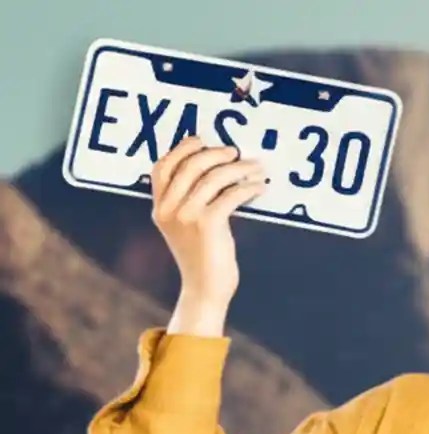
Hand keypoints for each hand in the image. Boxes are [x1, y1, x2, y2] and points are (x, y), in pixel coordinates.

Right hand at [150, 136, 266, 307]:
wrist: (205, 289)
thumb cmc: (202, 256)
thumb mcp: (186, 226)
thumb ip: (189, 200)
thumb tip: (215, 169)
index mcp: (159, 208)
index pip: (162, 167)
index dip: (182, 149)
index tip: (203, 140)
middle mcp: (168, 209)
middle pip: (190, 166)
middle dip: (215, 154)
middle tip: (236, 153)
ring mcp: (186, 216)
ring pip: (213, 177)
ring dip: (239, 169)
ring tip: (256, 169)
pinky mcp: (208, 225)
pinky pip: (230, 194)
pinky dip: (248, 187)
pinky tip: (259, 188)